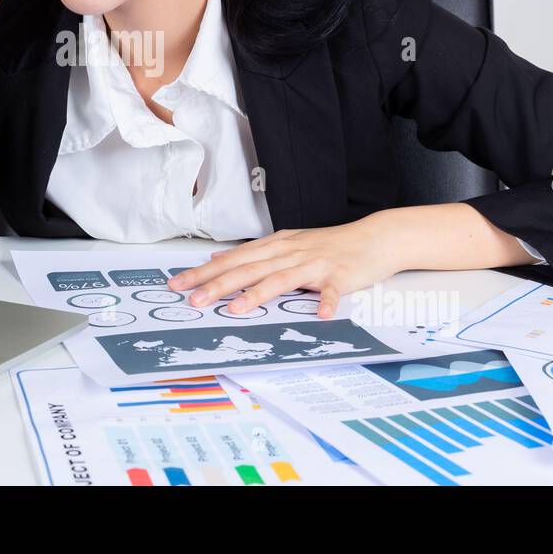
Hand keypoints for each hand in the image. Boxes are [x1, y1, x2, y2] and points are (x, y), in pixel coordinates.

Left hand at [165, 220, 405, 318]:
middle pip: (248, 269)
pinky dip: (326, 302)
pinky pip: (332, 291)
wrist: (374, 237)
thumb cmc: (330, 246)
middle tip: (192, 299)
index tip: (178, 284)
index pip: (233, 260)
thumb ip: (255, 254)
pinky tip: (320, 316)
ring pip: (281, 278)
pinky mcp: (340, 276)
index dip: (204, 273)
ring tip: (235, 309)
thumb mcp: (287, 245)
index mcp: (276, 246)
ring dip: (257, 294)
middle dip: (218, 285)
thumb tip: (217, 260)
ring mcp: (315, 264)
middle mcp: (290, 252)